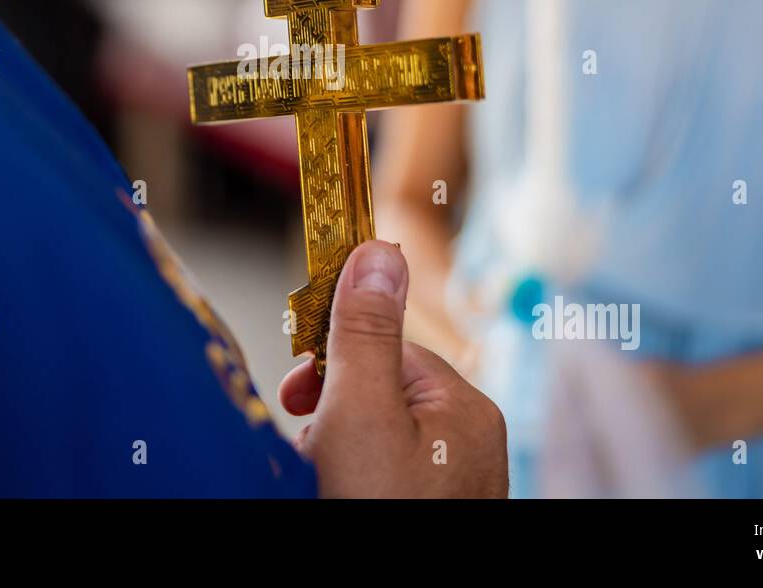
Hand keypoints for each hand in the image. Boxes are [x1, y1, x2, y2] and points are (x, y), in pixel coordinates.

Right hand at [279, 240, 507, 497]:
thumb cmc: (379, 511)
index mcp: (465, 410)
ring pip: (376, 441)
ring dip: (336, 453)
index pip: (388, 351)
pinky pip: (384, 475)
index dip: (333, 365)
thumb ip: (366, 333)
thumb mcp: (360, 412)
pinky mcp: (430, 505)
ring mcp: (452, 483)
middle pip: (378, 397)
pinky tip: (334, 492)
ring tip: (320, 480)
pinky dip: (353, 480)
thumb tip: (379, 252)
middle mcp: (469, 445)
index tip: (294, 389)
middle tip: (305, 447)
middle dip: (331, 416)